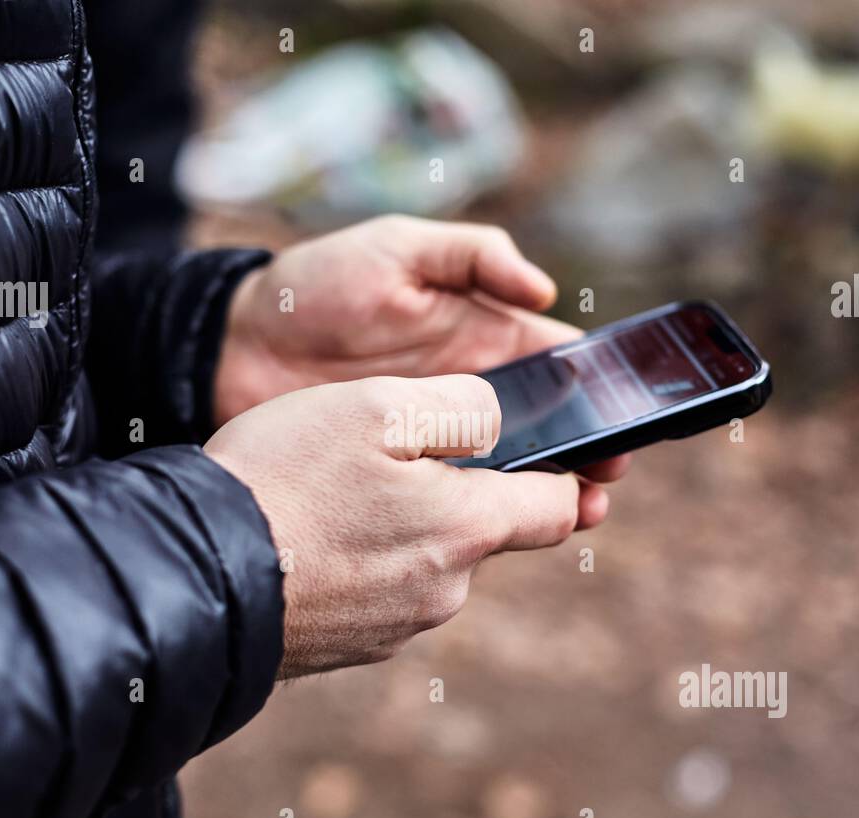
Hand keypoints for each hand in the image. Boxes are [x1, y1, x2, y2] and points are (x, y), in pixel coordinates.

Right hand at [204, 374, 608, 678]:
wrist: (191, 575)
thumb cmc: (285, 479)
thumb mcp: (377, 406)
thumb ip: (460, 407)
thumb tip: (499, 422)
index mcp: (465, 528)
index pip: (557, 510)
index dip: (564, 478)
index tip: (558, 459)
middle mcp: (444, 589)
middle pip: (482, 533)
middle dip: (457, 494)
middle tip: (390, 456)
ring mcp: (395, 625)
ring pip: (427, 561)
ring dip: (402, 526)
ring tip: (333, 494)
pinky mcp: (350, 645)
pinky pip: (378, 591)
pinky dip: (361, 560)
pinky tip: (312, 536)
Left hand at [218, 213, 629, 482]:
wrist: (234, 348)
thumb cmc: (316, 286)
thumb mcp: (396, 248)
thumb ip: (471, 255)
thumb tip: (543, 289)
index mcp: (481, 331)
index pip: (557, 363)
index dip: (597, 388)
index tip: (625, 416)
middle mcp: (468, 388)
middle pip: (549, 425)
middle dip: (586, 449)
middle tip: (608, 478)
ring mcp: (436, 437)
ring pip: (511, 469)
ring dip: (549, 489)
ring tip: (579, 512)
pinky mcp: (401, 474)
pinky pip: (457, 497)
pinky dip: (487, 514)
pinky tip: (506, 529)